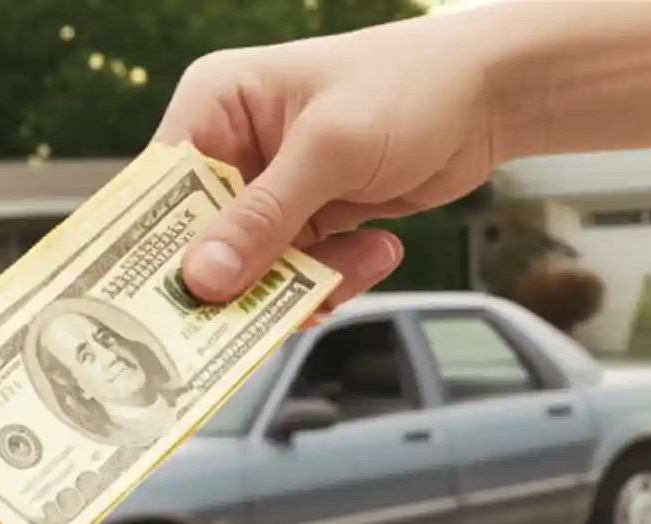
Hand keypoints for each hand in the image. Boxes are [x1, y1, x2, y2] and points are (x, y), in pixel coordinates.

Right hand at [155, 14, 496, 305]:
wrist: (491, 97)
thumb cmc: (410, 87)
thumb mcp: (330, 149)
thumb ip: (265, 217)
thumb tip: (201, 279)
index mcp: (215, 105)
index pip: (160, 187)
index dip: (158, 247)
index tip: (164, 306)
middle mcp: (233, 150)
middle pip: (201, 241)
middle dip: (241, 279)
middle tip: (273, 310)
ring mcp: (269, 192)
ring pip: (251, 271)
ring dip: (301, 284)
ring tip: (354, 262)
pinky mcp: (306, 222)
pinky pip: (294, 276)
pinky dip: (330, 279)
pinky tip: (375, 250)